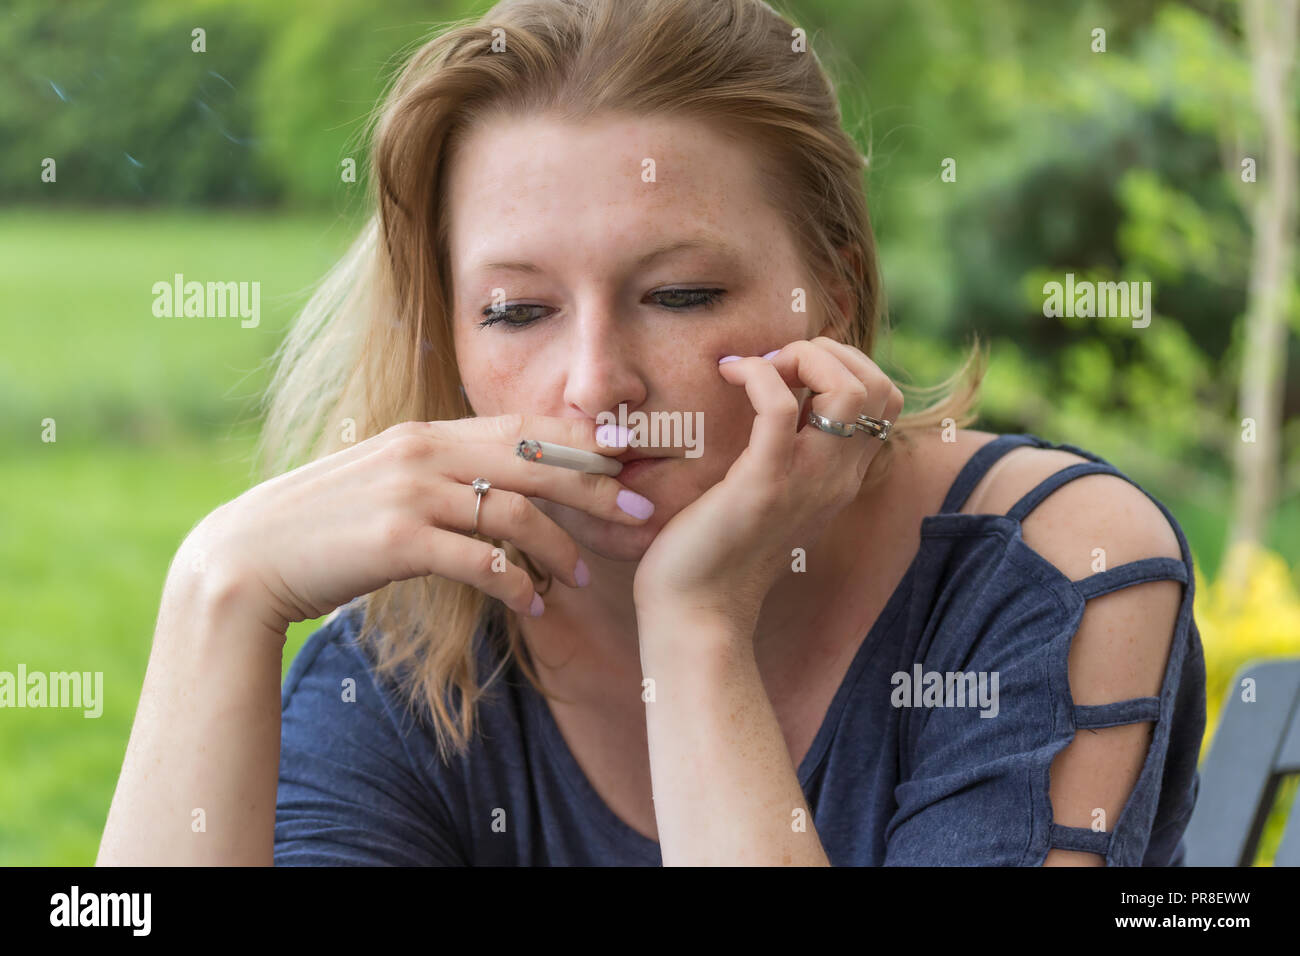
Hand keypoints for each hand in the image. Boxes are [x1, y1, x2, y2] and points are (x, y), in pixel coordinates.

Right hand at [179, 414, 652, 632]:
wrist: (245, 559)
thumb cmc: (324, 527)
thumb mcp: (385, 484)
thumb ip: (440, 475)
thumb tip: (498, 489)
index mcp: (426, 436)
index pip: (522, 428)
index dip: (581, 441)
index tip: (628, 459)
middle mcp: (423, 453)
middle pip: (534, 461)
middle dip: (596, 486)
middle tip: (641, 512)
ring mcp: (409, 494)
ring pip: (514, 512)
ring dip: (558, 547)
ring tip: (582, 576)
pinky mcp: (396, 540)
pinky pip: (478, 560)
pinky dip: (514, 584)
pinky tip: (532, 604)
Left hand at [631, 337, 902, 630]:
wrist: (697, 611)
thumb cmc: (717, 549)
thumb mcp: (769, 493)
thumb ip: (787, 452)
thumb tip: (777, 398)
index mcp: (842, 477)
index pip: (884, 398)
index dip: (844, 365)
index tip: (789, 371)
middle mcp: (837, 477)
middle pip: (877, 384)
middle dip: (826, 352)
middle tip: (774, 365)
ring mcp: (806, 480)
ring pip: (846, 388)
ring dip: (801, 357)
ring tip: (756, 368)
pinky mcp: (763, 484)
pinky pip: (777, 406)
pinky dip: (756, 374)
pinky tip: (728, 375)